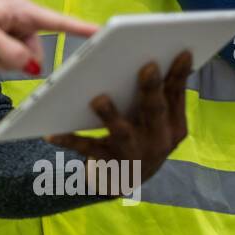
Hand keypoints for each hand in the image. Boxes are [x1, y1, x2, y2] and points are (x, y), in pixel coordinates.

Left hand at [0, 0, 98, 74]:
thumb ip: (10, 52)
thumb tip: (31, 66)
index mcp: (23, 12)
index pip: (59, 22)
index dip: (82, 29)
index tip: (104, 33)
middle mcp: (22, 22)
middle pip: (35, 53)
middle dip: (13, 60)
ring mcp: (13, 33)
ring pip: (20, 61)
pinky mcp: (3, 43)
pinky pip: (7, 61)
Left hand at [46, 50, 192, 184]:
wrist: (124, 181)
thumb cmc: (139, 137)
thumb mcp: (157, 122)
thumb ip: (159, 96)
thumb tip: (154, 58)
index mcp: (172, 126)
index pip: (176, 96)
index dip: (181, 75)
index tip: (182, 53)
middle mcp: (157, 141)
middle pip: (154, 111)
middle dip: (151, 89)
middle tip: (147, 67)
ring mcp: (133, 154)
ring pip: (121, 132)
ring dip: (111, 115)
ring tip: (99, 99)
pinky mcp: (108, 162)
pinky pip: (86, 148)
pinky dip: (68, 139)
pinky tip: (51, 133)